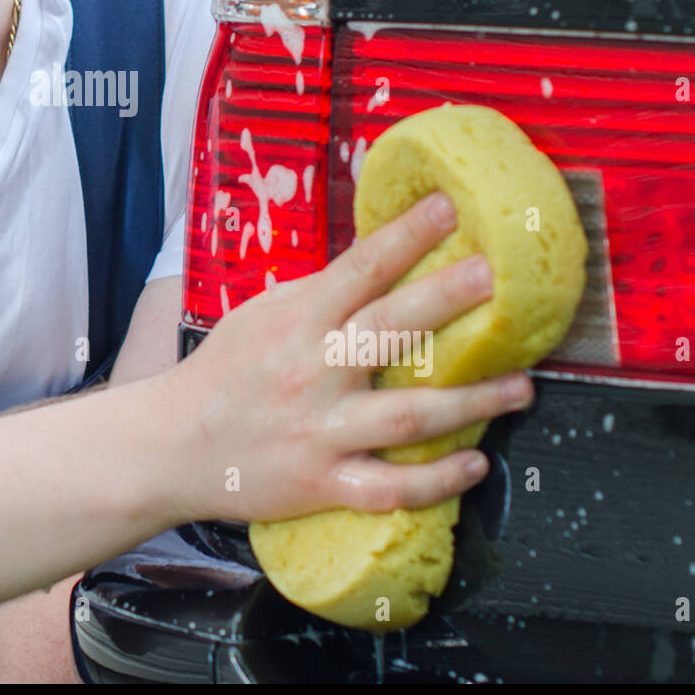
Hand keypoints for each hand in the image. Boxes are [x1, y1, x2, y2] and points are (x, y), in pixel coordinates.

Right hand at [159, 190, 534, 523]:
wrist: (172, 444)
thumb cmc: (223, 374)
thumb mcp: (262, 316)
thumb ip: (320, 296)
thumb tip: (380, 262)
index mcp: (296, 322)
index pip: (359, 269)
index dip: (406, 235)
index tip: (449, 207)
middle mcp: (312, 372)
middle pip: (390, 330)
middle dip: (447, 299)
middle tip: (496, 276)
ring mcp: (320, 430)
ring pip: (407, 415)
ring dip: (471, 400)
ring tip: (522, 384)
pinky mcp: (323, 482)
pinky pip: (390, 487)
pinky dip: (436, 480)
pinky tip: (476, 463)